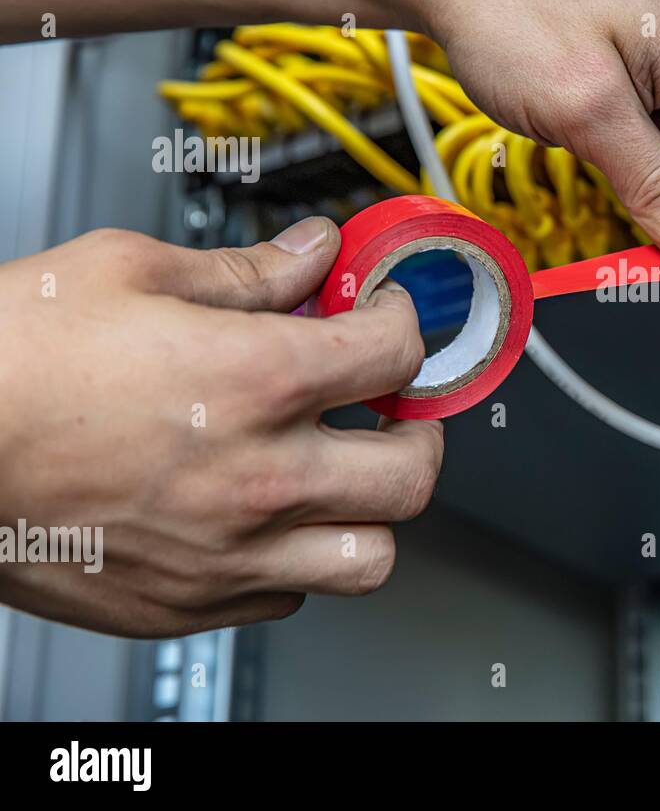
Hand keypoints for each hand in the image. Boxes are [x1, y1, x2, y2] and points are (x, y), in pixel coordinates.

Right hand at [0, 218, 440, 637]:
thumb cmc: (7, 360)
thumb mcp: (127, 272)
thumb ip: (244, 271)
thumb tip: (311, 254)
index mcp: (253, 380)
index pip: (396, 355)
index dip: (403, 323)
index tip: (386, 318)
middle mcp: (256, 477)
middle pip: (413, 472)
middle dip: (418, 429)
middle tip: (394, 408)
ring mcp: (225, 553)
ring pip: (369, 557)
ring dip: (372, 511)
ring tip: (344, 475)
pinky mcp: (183, 604)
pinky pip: (288, 596)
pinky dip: (297, 558)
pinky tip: (267, 519)